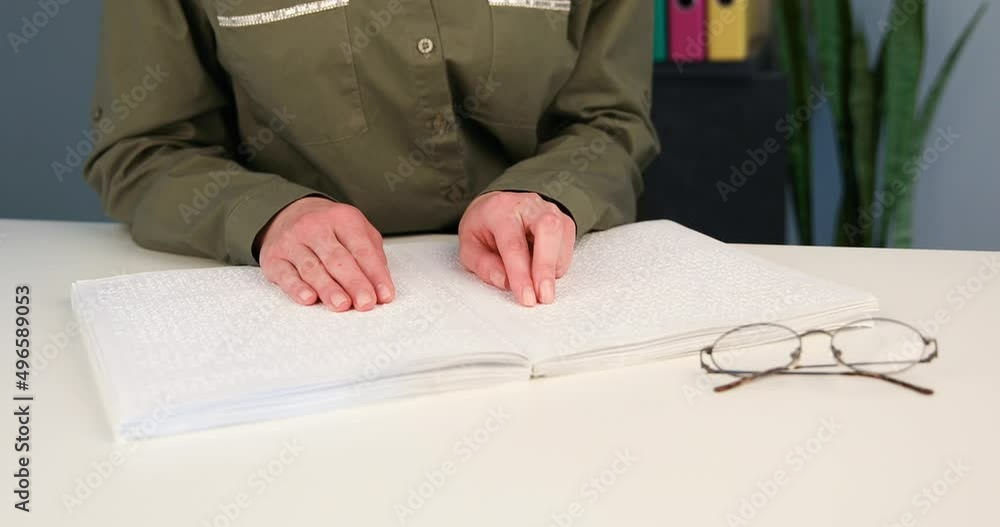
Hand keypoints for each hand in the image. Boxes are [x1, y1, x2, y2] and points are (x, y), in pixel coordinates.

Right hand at [258, 197, 393, 311]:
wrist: (287, 213)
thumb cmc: (328, 229)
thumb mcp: (356, 231)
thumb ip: (371, 255)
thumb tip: (380, 285)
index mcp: (342, 218)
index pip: (362, 249)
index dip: (375, 274)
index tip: (384, 295)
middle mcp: (315, 227)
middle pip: (337, 259)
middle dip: (354, 283)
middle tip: (365, 302)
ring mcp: (292, 242)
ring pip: (312, 268)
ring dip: (328, 289)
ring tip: (342, 305)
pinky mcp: (273, 258)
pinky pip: (286, 275)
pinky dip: (297, 288)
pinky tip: (308, 298)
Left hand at [458, 191, 575, 305]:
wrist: (498, 206)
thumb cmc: (484, 226)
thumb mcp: (469, 246)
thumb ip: (484, 265)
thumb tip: (506, 282)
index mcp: (500, 209)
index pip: (514, 244)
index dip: (521, 274)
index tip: (526, 297)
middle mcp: (528, 205)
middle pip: (547, 230)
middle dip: (546, 267)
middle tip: (544, 295)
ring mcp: (549, 210)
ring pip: (562, 237)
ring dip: (553, 268)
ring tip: (538, 284)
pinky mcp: (563, 220)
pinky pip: (568, 246)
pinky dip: (558, 264)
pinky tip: (542, 269)